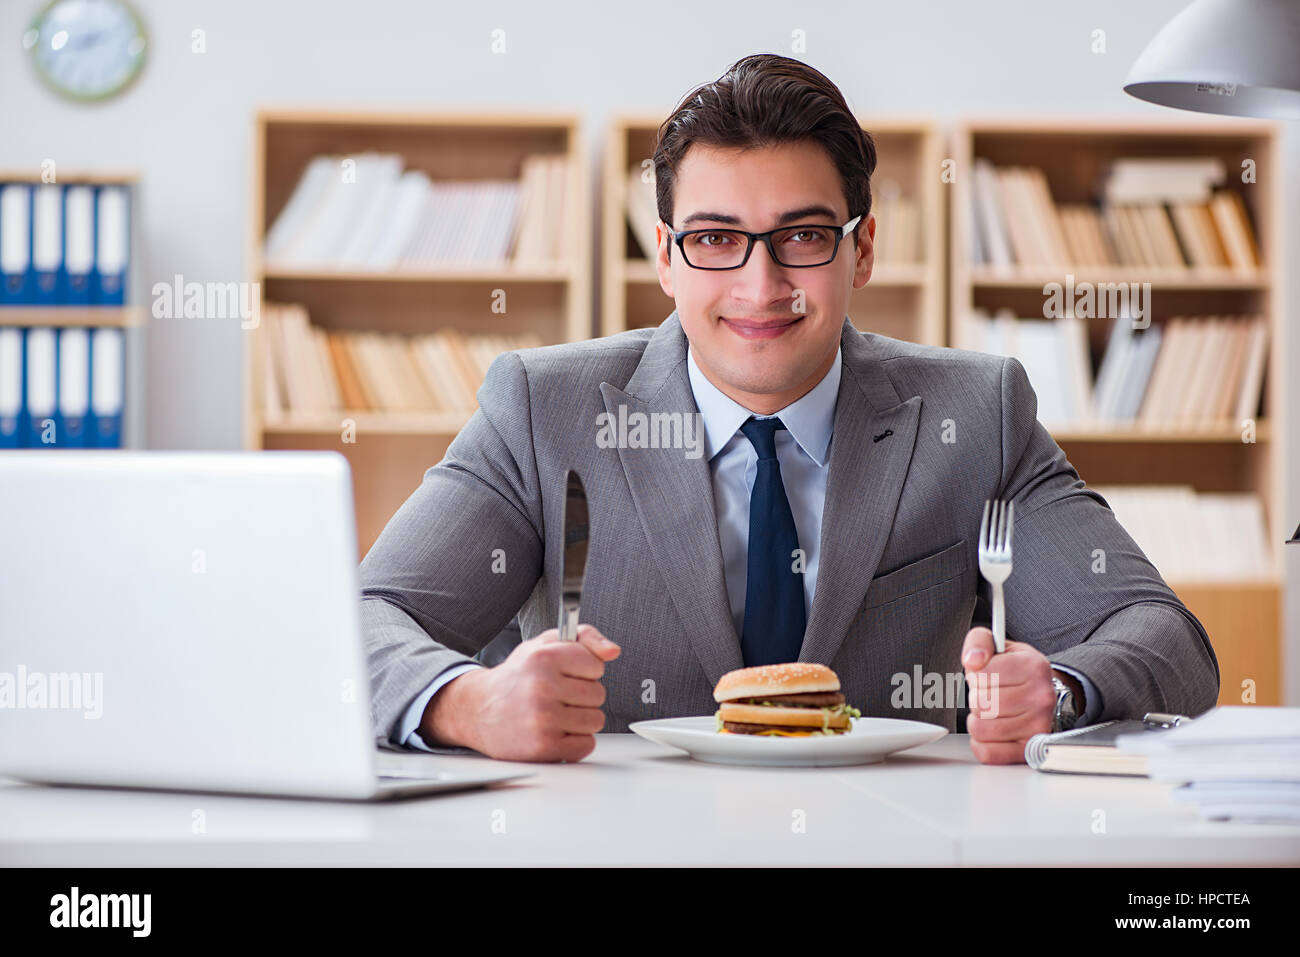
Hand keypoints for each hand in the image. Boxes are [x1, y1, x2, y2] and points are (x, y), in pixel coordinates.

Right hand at [422, 623, 619, 762]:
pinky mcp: (544, 747)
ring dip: (580, 719)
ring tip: (555, 713)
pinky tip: (554, 731)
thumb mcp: (545, 644)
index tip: (567, 673)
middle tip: (557, 695)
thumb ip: (584, 638)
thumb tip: (613, 651)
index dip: (584, 670)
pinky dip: (575, 741)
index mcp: (544, 657)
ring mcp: (543, 719)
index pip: (596, 665)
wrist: (478, 710)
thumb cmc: (517, 677)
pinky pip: (586, 745)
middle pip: (598, 694)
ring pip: (596, 720)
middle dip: (581, 695)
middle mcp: (542, 687)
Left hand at [960, 626, 1055, 764]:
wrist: (1042, 693)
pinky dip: (981, 743)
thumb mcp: (999, 645)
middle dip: (977, 697)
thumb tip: (973, 660)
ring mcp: (1037, 726)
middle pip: (980, 703)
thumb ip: (979, 642)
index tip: (988, 674)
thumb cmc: (1016, 671)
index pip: (981, 674)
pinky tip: (991, 730)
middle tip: (991, 694)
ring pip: (980, 728)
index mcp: (1034, 667)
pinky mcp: (1028, 750)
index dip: (976, 674)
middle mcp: (1041, 698)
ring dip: (978, 719)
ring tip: (992, 710)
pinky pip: (988, 752)